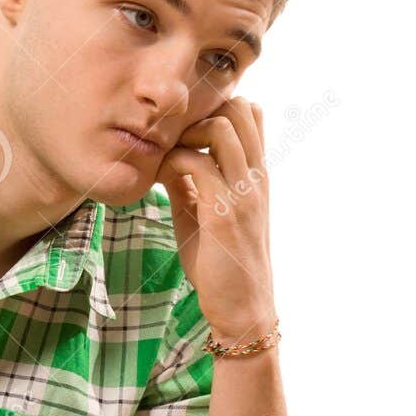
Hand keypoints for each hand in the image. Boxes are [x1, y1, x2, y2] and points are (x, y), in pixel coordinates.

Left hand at [153, 97, 276, 341]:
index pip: (251, 114)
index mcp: (256, 175)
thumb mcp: (205, 214)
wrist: (241, 307)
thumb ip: (191, 184)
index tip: (188, 134)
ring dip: (187, 134)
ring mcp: (244, 192)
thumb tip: (168, 159)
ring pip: (222, 127)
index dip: (218, 110)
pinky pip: (196, 163)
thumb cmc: (221, 264)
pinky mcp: (224, 211)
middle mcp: (256, 177)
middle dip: (202, 113)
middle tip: (175, 140)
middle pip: (240, 108)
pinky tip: (159, 179)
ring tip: (169, 158)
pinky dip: (172, 162)